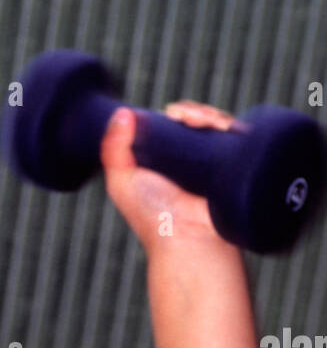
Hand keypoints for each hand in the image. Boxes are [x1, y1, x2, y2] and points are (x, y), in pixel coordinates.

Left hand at [100, 101, 238, 253]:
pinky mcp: (231, 167)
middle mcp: (185, 161)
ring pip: (213, 126)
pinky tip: (220, 126)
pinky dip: (229, 126)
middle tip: (186, 118)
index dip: (169, 114)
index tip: (170, 114)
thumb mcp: (121, 181)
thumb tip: (122, 112)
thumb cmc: (152, 216)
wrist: (187, 236)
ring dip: (208, 115)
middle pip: (192, 120)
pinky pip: (235, 138)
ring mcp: (209, 164)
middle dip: (190, 111)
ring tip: (202, 122)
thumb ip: (113, 148)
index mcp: (159, 161)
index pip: (166, 125)